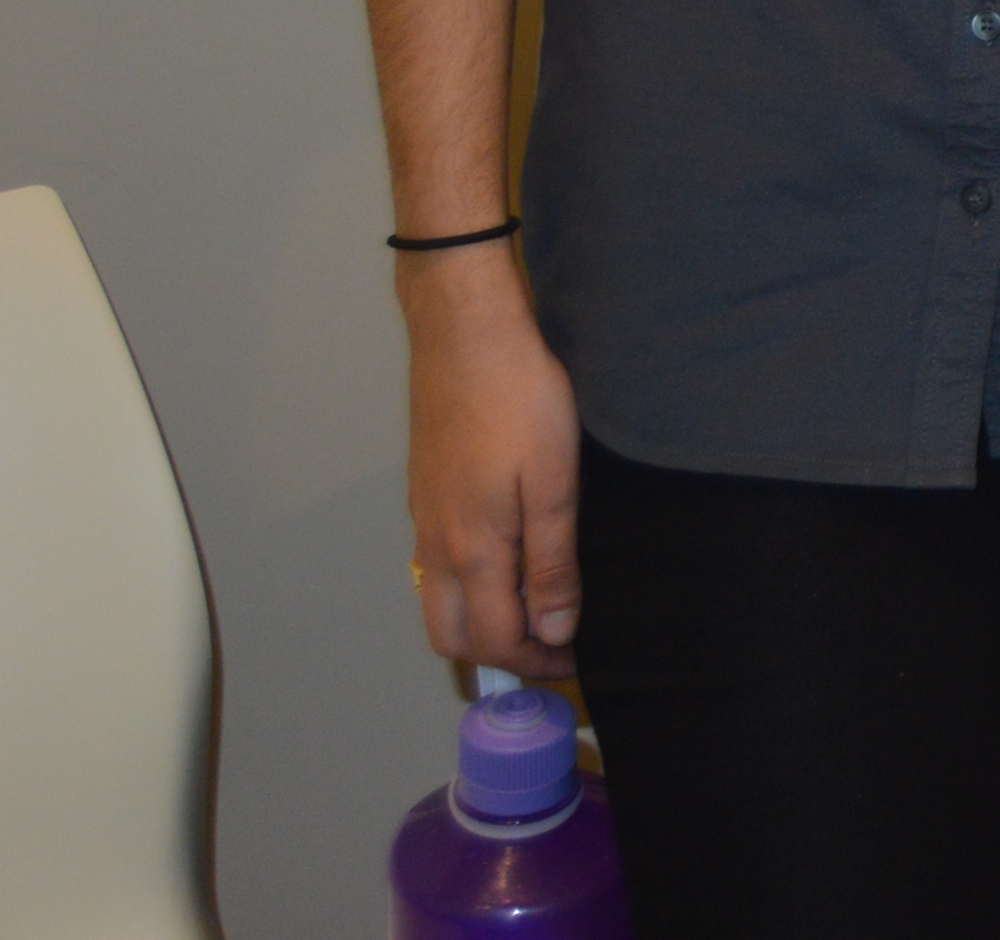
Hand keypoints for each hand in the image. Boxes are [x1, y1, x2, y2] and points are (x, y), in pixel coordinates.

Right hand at [400, 249, 581, 677]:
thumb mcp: (555, 483)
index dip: (535, 662)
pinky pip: (436, 568)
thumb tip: (553, 630)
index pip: (492, 641)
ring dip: (480, 623)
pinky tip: (508, 563)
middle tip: (553, 645)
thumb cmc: (520, 400)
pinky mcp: (424, 496)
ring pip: (439, 603)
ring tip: (536, 609)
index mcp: (472, 550)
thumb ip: (552, 563)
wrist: (466, 337)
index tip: (575, 659)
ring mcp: (423, 520)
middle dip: (498, 656)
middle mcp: (436, 546)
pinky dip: (467, 588)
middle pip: (451, 637)